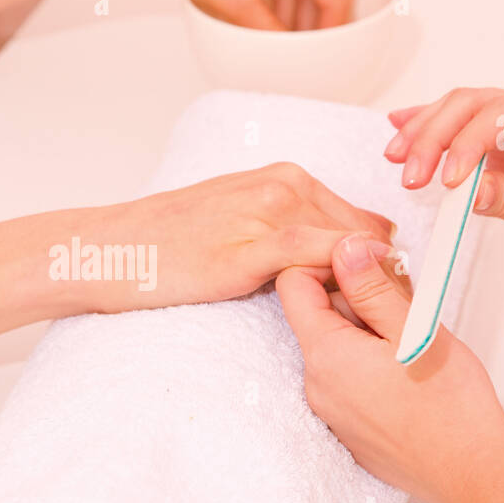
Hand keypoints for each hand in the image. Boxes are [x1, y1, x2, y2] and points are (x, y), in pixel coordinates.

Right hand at [86, 162, 391, 312]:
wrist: (118, 246)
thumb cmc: (173, 241)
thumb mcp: (242, 221)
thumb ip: (293, 233)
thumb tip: (343, 258)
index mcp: (287, 177)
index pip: (365, 220)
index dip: (383, 263)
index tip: (385, 301)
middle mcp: (285, 184)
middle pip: (367, 233)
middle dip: (381, 277)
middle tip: (381, 321)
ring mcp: (268, 212)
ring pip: (349, 243)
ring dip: (365, 284)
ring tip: (365, 325)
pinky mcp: (249, 246)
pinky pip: (312, 256)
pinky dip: (336, 278)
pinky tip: (337, 307)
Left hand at [276, 233, 503, 502]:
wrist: (472, 475)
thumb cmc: (452, 407)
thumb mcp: (413, 328)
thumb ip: (372, 286)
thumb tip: (343, 248)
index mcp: (326, 355)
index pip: (292, 285)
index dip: (327, 261)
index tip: (368, 260)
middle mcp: (317, 385)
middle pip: (315, 316)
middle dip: (354, 296)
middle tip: (403, 298)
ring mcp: (330, 410)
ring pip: (334, 347)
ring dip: (365, 329)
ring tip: (410, 336)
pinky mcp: (349, 427)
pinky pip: (345, 379)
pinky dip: (368, 361)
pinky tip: (405, 367)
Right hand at [382, 87, 503, 287]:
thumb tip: (462, 191)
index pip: (501, 115)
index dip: (465, 146)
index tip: (445, 182)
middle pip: (475, 104)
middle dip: (435, 135)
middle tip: (408, 171)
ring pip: (464, 112)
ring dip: (426, 132)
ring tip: (395, 155)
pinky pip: (465, 132)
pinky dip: (435, 133)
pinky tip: (403, 127)